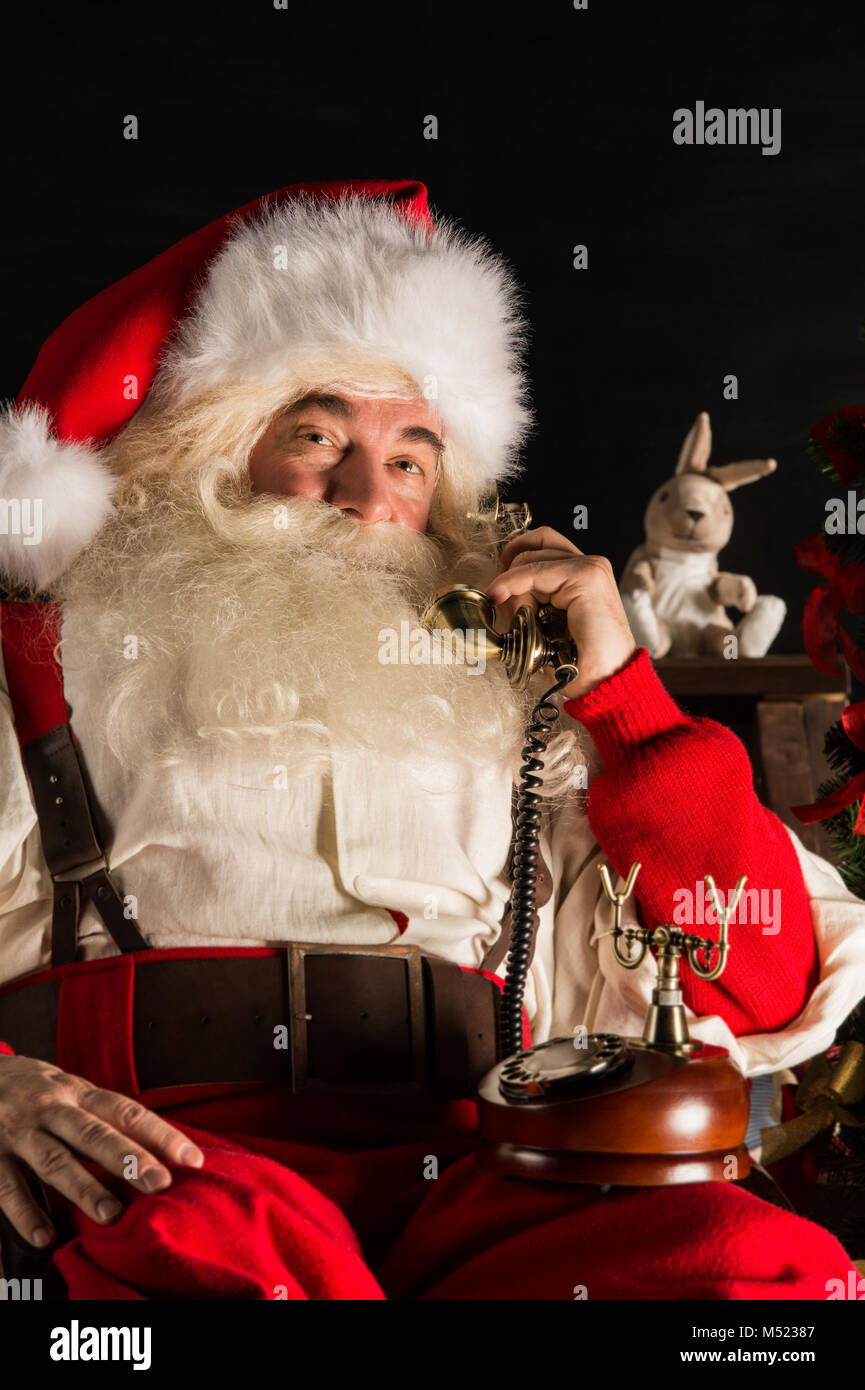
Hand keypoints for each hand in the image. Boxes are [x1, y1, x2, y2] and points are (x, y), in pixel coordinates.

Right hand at [0, 1053, 203, 1246]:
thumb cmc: (35, 1091)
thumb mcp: (69, 1091)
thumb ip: (103, 1116)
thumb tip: (159, 1147)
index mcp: (78, 1092)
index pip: (125, 1111)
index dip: (159, 1134)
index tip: (192, 1158)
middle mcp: (50, 1108)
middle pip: (93, 1134)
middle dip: (128, 1159)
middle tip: (160, 1183)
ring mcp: (18, 1132)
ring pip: (54, 1161)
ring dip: (83, 1188)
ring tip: (112, 1215)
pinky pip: (7, 1188)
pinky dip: (26, 1214)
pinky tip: (47, 1237)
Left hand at [484, 526, 637, 698]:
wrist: (605, 682)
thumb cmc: (577, 661)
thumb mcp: (545, 623)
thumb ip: (529, 600)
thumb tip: (499, 591)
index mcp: (583, 574)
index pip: (542, 546)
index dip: (514, 561)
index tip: (496, 587)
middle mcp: (589, 565)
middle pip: (536, 543)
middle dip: (511, 571)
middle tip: (502, 601)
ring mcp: (590, 568)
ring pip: (531, 558)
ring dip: (514, 587)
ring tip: (521, 619)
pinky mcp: (586, 577)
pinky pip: (533, 571)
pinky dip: (512, 584)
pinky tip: (504, 601)